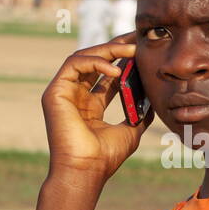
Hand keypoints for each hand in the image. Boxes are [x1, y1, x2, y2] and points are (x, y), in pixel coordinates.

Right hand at [41, 37, 152, 183]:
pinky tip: (115, 69)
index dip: (122, 59)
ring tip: (131, 50)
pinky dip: (95, 62)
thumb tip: (153, 99)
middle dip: (116, 47)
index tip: (141, 49)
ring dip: (108, 50)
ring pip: (83, 58)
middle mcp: (75, 96)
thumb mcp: (130, 131)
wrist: (86, 171)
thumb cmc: (105, 157)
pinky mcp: (55, 92)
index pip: (105, 74)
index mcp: (89, 105)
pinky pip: (74, 64)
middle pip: (94, 61)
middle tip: (137, 38)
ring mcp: (63, 93)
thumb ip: (139, 113)